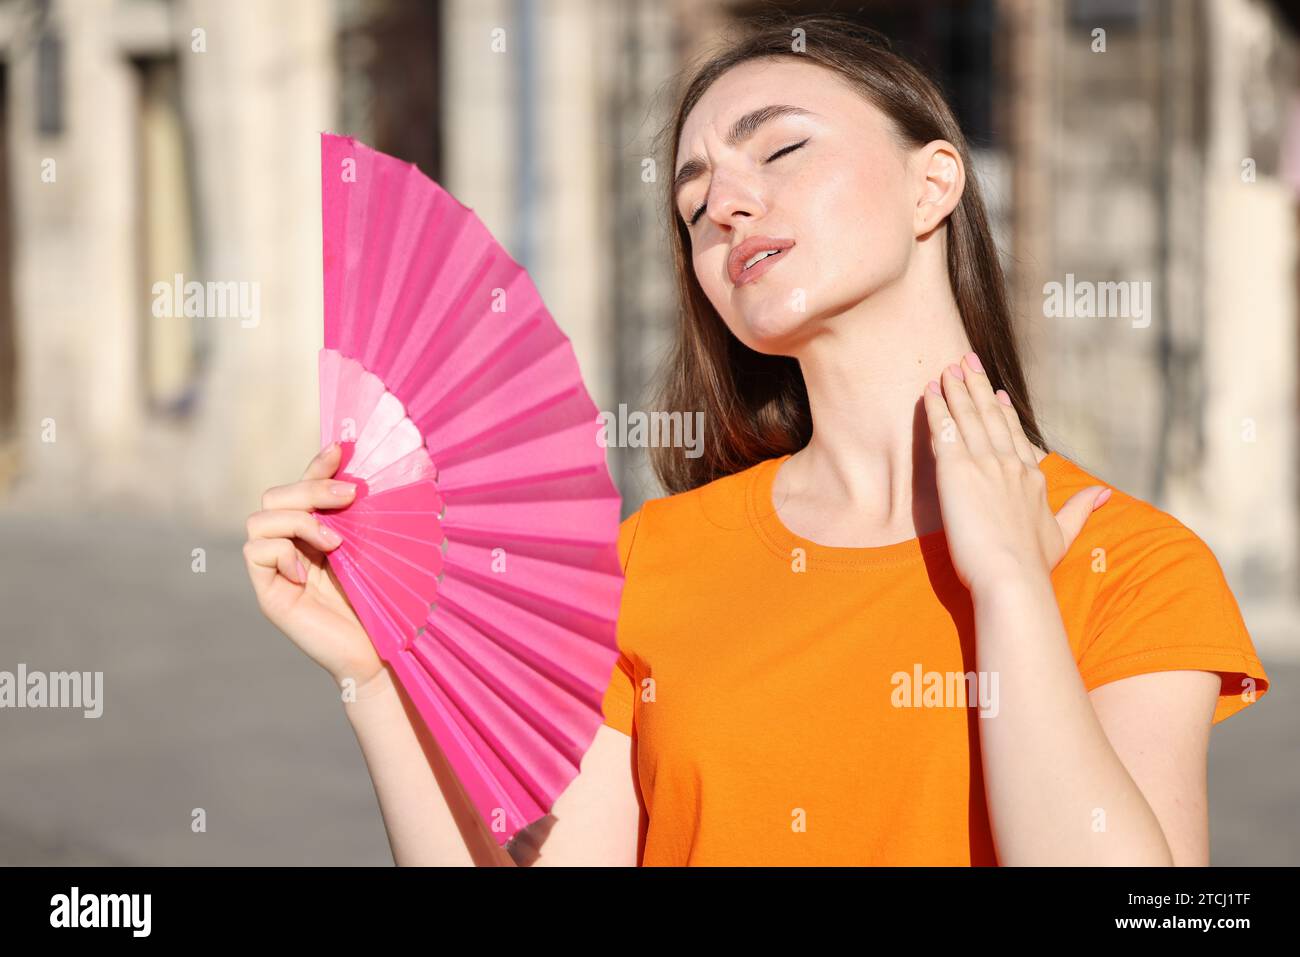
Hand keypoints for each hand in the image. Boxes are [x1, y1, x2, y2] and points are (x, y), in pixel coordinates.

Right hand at [243, 442, 385, 691]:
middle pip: (276, 495)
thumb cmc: (387, 602)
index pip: (304, 486)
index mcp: (318, 532)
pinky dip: (282, 551)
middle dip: (311, 487)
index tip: (341, 448)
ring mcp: (278, 569)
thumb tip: (359, 474)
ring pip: (261, 518)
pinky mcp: (270, 593)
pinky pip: (256, 551)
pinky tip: (307, 571)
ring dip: (300, 520)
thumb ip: (359, 516)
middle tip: (350, 497)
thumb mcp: (373, 548)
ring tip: (335, 542)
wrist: (383, 651)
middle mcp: (294, 547)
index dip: (317, 465)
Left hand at [921, 351, 1110, 595]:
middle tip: (967, 362)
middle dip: (978, 388)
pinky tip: (929, 392)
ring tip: (947, 369)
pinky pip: (944, 432)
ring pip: (968, 417)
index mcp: (1032, 478)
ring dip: (956, 390)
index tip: (997, 394)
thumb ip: (1082, 508)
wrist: (1013, 577)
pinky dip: (937, 409)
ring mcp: (984, 464)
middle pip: (990, 417)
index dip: (1003, 413)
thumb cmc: (1033, 565)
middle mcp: (1010, 464)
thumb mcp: (1063, 534)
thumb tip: (1106, 492)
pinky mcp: (957, 472)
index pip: (1014, 436)